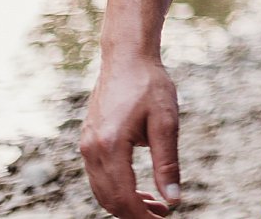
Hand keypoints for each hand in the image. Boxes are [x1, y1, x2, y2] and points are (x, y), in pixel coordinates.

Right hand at [79, 50, 182, 217]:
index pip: (123, 196)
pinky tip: (139, 189)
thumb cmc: (149, 85)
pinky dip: (116, 189)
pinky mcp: (88, 141)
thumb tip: (174, 198)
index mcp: (110, 146)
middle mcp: (92, 150)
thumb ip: (167, 163)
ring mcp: (86, 145)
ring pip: (101, 190)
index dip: (142, 215)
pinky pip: (98, 176)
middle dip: (134, 213)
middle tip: (162, 214)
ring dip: (125, 203)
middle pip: (108, 199)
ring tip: (154, 205)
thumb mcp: (166, 122)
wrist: (126, 58)